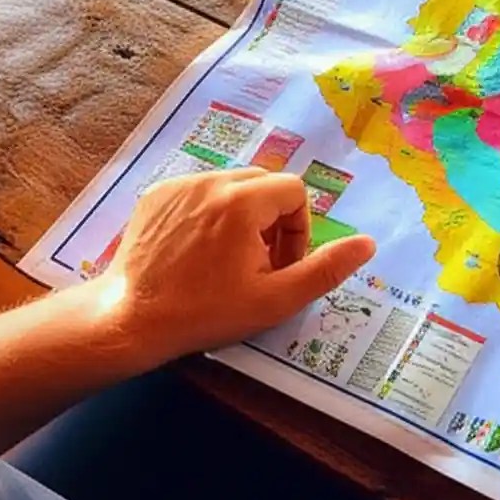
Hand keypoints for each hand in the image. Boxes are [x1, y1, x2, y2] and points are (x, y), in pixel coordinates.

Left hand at [96, 168, 375, 364]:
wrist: (131, 319)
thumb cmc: (207, 312)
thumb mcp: (276, 299)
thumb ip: (325, 269)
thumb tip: (368, 243)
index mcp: (243, 201)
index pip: (293, 192)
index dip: (297, 229)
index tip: (279, 265)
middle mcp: (211, 181)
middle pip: (265, 184)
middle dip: (271, 221)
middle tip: (257, 265)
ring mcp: (179, 185)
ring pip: (232, 185)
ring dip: (242, 216)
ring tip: (228, 259)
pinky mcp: (156, 194)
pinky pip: (200, 191)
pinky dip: (209, 213)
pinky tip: (197, 251)